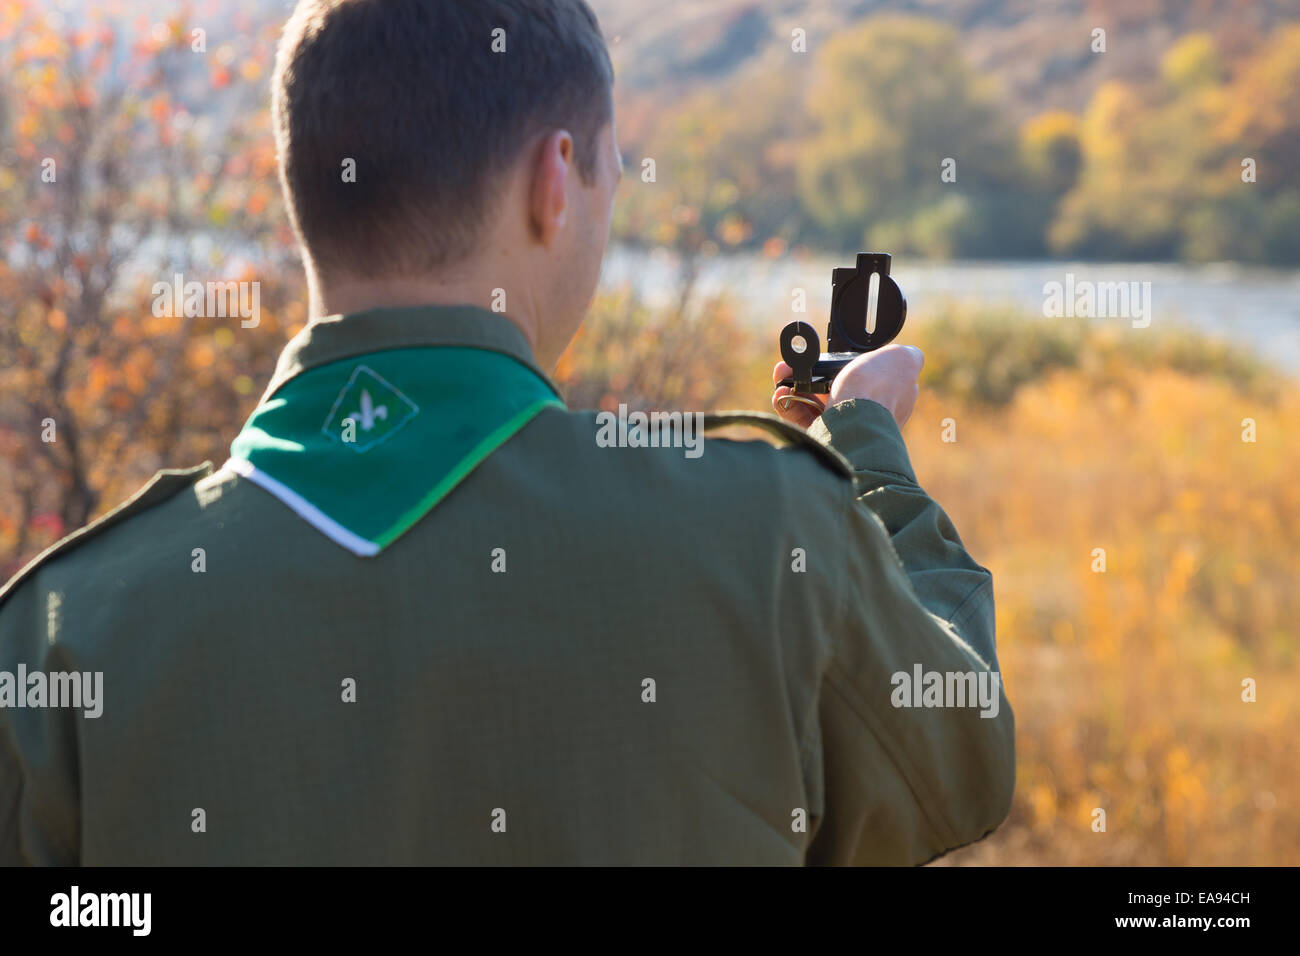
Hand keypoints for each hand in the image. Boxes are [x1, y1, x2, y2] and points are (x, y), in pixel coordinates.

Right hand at [772, 344, 923, 428]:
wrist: (853, 423)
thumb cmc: (878, 388)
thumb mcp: (904, 359)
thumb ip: (907, 355)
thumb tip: (909, 356)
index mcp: (888, 394)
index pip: (867, 374)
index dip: (848, 362)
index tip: (830, 355)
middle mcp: (867, 411)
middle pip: (835, 385)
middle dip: (813, 372)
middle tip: (795, 364)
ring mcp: (843, 426)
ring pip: (815, 401)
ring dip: (795, 386)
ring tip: (782, 377)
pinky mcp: (822, 438)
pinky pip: (801, 417)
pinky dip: (788, 404)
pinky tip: (781, 393)